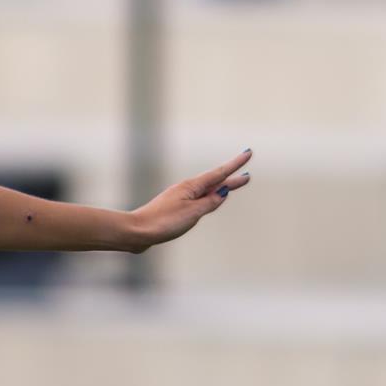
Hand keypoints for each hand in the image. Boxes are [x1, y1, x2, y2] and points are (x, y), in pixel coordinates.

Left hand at [125, 150, 252, 252]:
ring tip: (233, 185)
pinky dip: (209, 197)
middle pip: (214, 182)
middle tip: (247, 173)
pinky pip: (198, 200)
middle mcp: (186, 190)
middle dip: (232, 178)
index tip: (248, 153)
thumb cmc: (163, 222)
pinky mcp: (174, 209)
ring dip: (221, 187)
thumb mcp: (192, 213)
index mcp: (192, 187)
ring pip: (206, 191)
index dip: (235, 165)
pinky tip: (209, 200)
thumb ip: (210, 203)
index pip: (219, 174)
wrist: (137, 232)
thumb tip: (223, 193)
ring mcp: (180, 198)